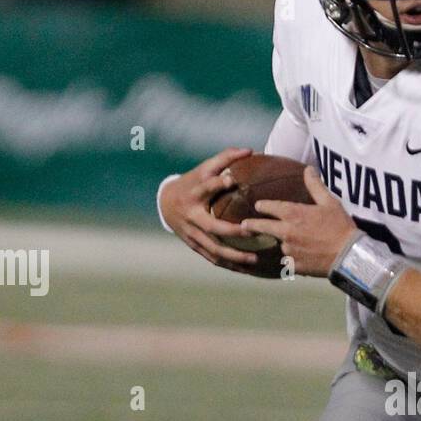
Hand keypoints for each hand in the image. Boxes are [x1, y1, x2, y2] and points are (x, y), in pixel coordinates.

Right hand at [159, 147, 263, 269]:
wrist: (166, 202)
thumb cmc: (193, 182)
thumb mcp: (203, 168)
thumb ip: (225, 158)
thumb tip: (250, 150)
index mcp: (194, 192)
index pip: (205, 186)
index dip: (217, 182)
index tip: (232, 180)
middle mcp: (192, 215)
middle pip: (213, 226)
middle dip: (234, 231)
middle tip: (254, 231)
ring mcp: (192, 233)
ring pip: (214, 248)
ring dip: (234, 255)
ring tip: (255, 259)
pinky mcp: (194, 245)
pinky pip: (212, 258)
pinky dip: (229, 264)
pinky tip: (245, 269)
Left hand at [242, 165, 358, 276]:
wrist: (349, 255)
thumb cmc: (340, 226)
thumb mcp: (330, 202)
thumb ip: (315, 186)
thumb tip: (308, 169)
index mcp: (293, 214)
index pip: (269, 207)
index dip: (262, 206)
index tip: (257, 206)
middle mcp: (286, 232)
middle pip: (262, 227)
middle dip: (251, 225)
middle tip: (244, 225)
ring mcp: (289, 250)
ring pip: (279, 245)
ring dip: (281, 243)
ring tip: (290, 243)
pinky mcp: (295, 266)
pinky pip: (288, 262)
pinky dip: (291, 260)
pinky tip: (299, 258)